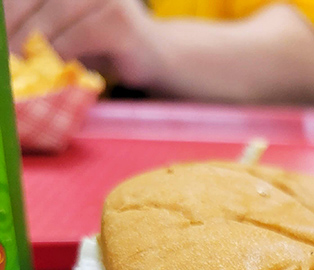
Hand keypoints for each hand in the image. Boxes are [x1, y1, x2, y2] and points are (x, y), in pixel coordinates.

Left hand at [5, 0, 155, 85]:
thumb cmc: (104, 40)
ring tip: (18, 68)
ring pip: (52, 16)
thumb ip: (37, 18)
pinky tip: (48, 70)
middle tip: (4, 58)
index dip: (6, 12)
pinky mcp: (119, 23)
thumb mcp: (63, 21)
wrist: (157, 56)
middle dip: (10, 28)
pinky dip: (58, 56)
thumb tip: (3, 39)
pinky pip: (77, 38)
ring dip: (29, 45)